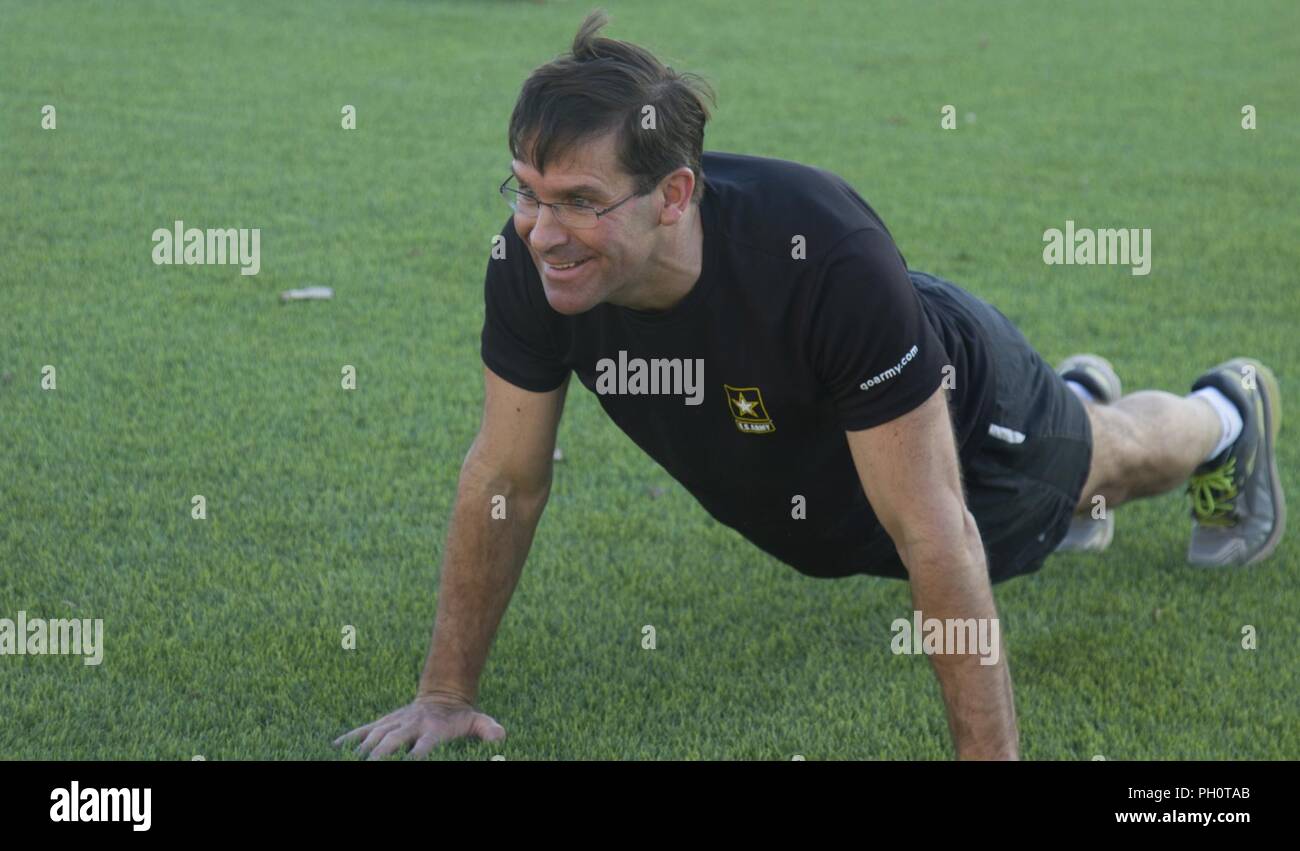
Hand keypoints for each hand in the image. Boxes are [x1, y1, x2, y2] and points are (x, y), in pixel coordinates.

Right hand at [333, 694, 505, 759]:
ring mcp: (396, 722)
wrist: (443, 695)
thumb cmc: (460, 717)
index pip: (423, 745)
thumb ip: (487, 728)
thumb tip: (500, 736)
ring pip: (375, 734)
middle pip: (392, 740)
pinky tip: (334, 747)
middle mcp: (411, 725)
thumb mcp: (477, 721)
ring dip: (363, 748)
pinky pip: (364, 729)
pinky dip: (349, 737)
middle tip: (372, 765)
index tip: (410, 762)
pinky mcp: (385, 721)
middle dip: (381, 754)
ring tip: (353, 760)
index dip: (416, 755)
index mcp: (433, 729)